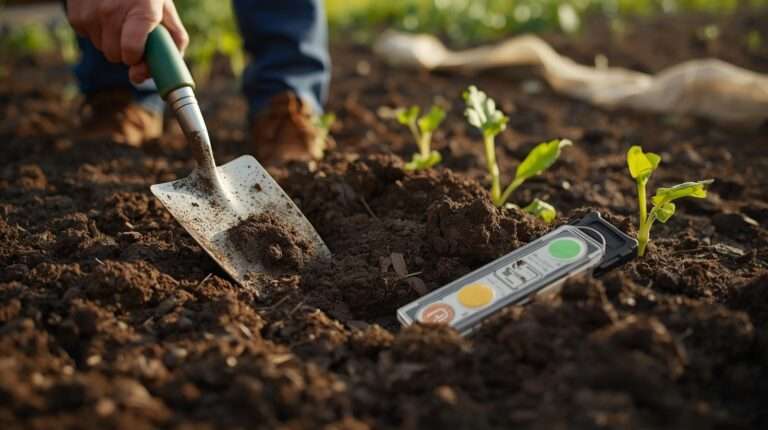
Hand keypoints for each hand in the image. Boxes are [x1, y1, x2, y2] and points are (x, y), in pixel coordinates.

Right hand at [67, 0, 188, 83]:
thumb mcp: (165, 8)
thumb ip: (174, 38)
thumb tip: (162, 67)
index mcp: (142, 11)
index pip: (131, 51)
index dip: (135, 58)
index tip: (139, 53)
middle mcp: (113, 11)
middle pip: (114, 55)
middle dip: (124, 51)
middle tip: (130, 33)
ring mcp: (91, 12)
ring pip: (100, 47)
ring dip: (109, 40)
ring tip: (117, 19)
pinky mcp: (75, 13)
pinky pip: (86, 35)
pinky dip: (95, 29)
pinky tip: (102, 13)